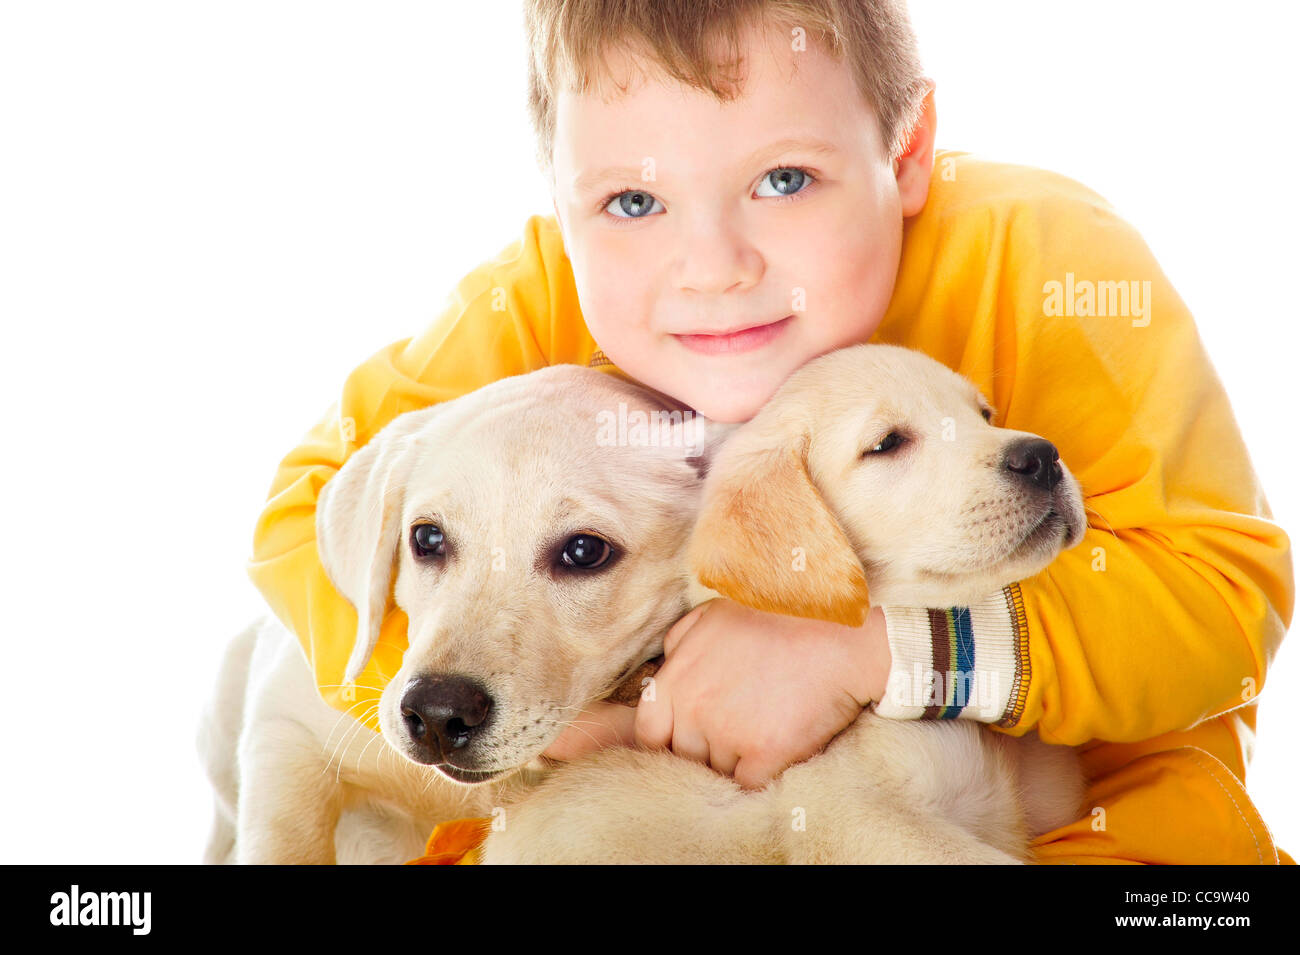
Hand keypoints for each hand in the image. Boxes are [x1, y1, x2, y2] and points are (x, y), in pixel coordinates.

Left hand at [542, 598, 891, 790]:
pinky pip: (750, 783)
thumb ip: (679, 643)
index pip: (649, 732)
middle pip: (685, 756)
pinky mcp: (766, 753)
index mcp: (678, 678)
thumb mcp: (714, 614)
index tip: (689, 734)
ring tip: (764, 726)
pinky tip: (779, 745)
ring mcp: (728, 734)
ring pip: (718, 772)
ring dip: (737, 760)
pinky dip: (763, 773)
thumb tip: (664, 668)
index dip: (669, 737)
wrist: (839, 633)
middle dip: (705, 748)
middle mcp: (696, 709)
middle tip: (738, 725)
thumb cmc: (777, 617)